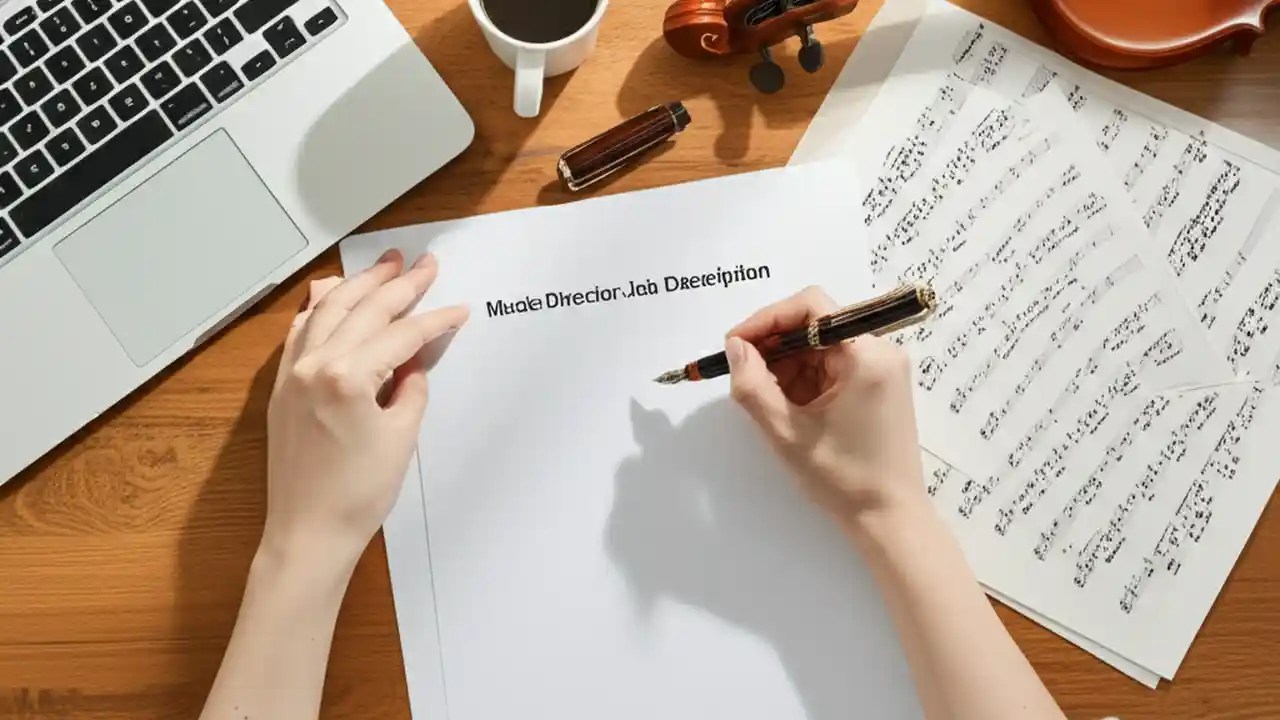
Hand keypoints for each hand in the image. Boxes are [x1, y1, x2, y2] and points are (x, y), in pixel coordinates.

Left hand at [263, 250, 468, 570]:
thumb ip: (410, 389)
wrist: (308, 533)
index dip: (434, 319)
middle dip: (398, 284)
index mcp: (347, 376)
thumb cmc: (356, 495)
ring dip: (358, 285)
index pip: (401, 334)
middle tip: (423, 265)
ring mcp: (293, 374)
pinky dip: (320, 309)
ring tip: (383, 267)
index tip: (457, 310)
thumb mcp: (401, 437)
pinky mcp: (282, 388)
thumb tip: (409, 363)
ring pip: (327, 310)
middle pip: (363, 309)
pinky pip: (301, 332)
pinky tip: (332, 296)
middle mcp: (314, 365)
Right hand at [725, 286, 927, 531]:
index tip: (736, 345)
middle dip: (774, 346)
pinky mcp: (878, 385)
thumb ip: (754, 386)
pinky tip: (787, 406)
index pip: (811, 306)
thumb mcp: (787, 433)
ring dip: (786, 365)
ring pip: (820, 346)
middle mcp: (881, 352)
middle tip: (743, 375)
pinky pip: (831, 366)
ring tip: (765, 400)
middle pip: (815, 325)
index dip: (767, 319)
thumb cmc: (844, 478)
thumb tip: (735, 347)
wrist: (890, 518)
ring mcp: (882, 368)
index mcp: (867, 355)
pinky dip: (804, 379)